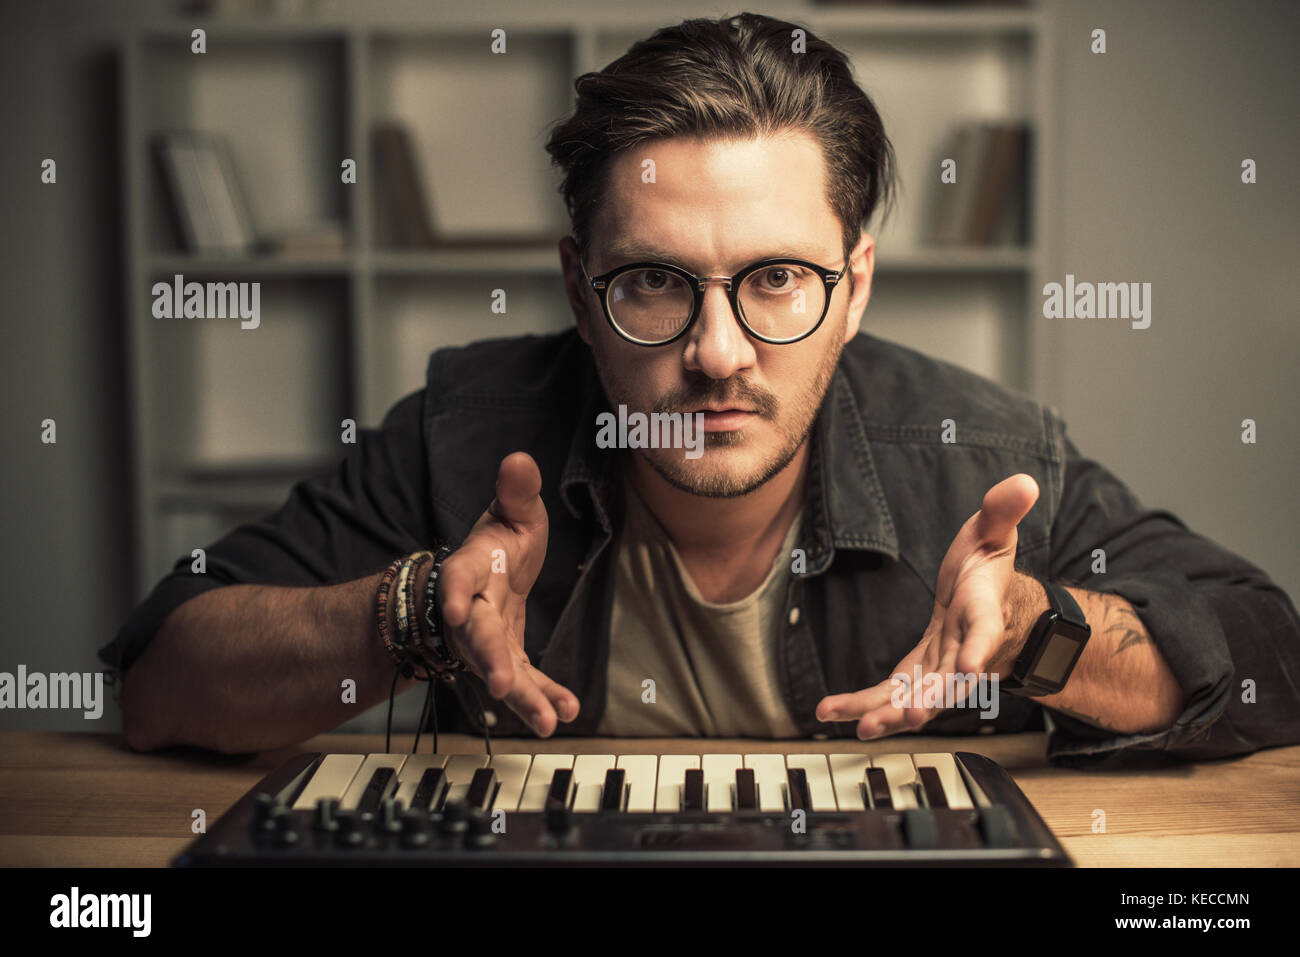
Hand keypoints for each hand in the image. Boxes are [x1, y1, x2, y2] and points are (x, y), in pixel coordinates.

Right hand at [437, 451, 578, 735]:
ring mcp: (488, 641)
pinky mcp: (507, 661)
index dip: (452, 592)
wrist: (486, 577)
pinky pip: (526, 682)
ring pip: (500, 670)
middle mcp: (472, 611)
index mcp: (470, 569)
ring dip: (522, 697)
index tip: (451, 608)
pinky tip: (567, 711)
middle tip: (499, 684)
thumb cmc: (499, 544)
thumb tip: (519, 458)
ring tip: (545, 721)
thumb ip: (517, 492)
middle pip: (477, 637)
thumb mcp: (512, 513)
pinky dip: (545, 696)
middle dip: (489, 659)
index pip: (456, 579)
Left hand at [815, 473, 1040, 738]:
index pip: (985, 631)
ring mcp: (940, 667)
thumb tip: (1023, 483)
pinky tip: (830, 712)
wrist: (989, 603)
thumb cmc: (988, 569)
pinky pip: (889, 695)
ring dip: (891, 713)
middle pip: (949, 678)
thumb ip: (1003, 510)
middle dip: (930, 698)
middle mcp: (964, 648)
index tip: (970, 667)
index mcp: (984, 611)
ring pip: (917, 696)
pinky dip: (863, 706)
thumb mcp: (995, 532)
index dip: (979, 649)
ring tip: (862, 727)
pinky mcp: (917, 674)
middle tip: (909, 715)